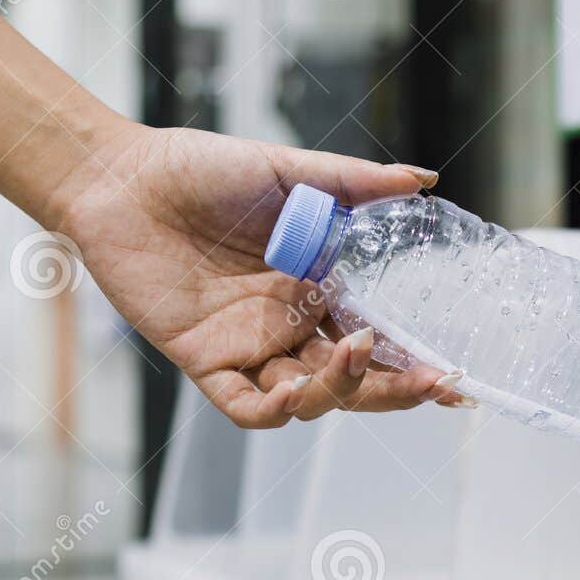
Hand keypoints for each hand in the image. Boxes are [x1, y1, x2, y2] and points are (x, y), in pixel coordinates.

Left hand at [49, 123, 462, 428]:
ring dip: (341, 390)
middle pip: (353, 378)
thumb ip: (355, 183)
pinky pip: (244, 407)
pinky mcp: (205, 359)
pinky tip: (294, 393)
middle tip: (435, 382)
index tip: (457, 372)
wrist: (122, 178)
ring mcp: (249, 346)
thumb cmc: (200, 169)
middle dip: (396, 388)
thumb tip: (424, 181)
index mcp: (317, 287)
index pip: (379, 335)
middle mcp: (290, 324)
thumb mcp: (289, 170)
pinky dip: (273, 410)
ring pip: (308, 397)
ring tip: (359, 354)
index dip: (416, 359)